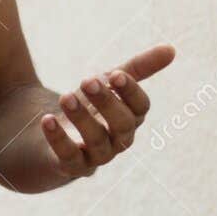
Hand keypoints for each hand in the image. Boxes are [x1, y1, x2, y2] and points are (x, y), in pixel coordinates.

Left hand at [39, 44, 174, 179]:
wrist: (44, 138)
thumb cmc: (84, 108)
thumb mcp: (105, 85)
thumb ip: (136, 68)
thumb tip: (172, 49)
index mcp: (129, 119)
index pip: (141, 108)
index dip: (131, 92)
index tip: (114, 74)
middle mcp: (117, 141)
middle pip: (123, 125)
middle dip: (107, 102)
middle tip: (86, 80)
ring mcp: (94, 156)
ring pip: (97, 141)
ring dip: (82, 118)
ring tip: (65, 97)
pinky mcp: (69, 167)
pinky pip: (69, 157)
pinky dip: (59, 139)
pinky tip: (47, 120)